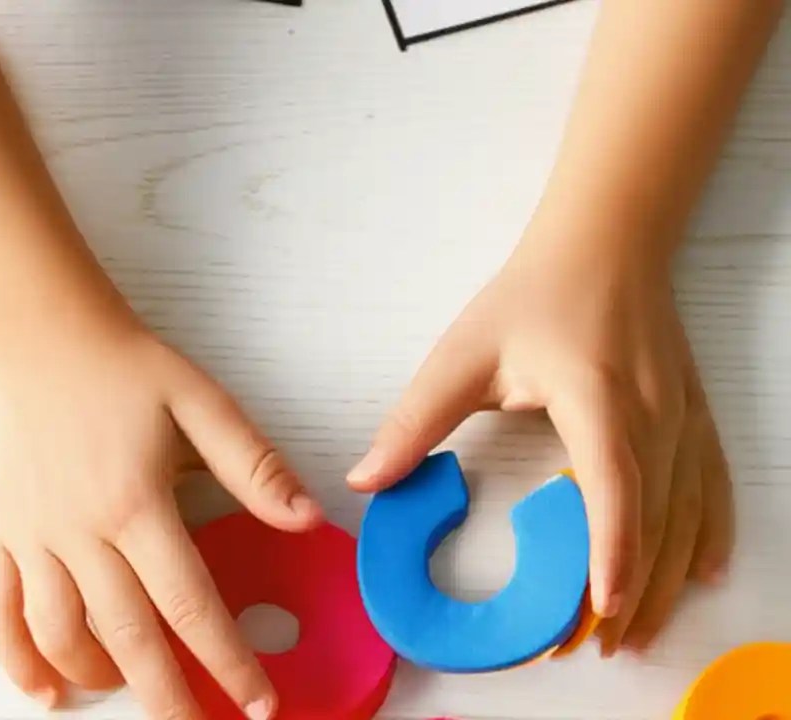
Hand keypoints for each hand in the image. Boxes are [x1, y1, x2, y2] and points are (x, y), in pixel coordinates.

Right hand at [0, 326, 321, 717]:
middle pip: (128, 638)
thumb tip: (307, 517)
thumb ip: (253, 467)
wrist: (43, 335)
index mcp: (137, 505)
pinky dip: (16, 658)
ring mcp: (32, 536)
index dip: (227, 661)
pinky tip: (45, 690)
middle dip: (169, 698)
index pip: (189, 605)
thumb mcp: (202, 403)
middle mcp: (81, 532)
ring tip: (130, 693)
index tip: (257, 703)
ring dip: (100, 677)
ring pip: (60, 633)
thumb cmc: (125, 367)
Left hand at [346, 224, 732, 654]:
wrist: (605, 244)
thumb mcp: (462, 356)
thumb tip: (366, 480)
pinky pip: (711, 484)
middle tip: (603, 647)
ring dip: (668, 576)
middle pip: (655, 517)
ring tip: (638, 631)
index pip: (614, 485)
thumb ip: (415, 422)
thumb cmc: (531, 297)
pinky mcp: (692, 414)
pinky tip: (699, 573)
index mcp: (595, 397)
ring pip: (687, 512)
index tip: (603, 606)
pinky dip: (707, 533)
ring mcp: (682, 415)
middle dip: (635, 589)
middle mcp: (652, 412)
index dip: (613, 550)